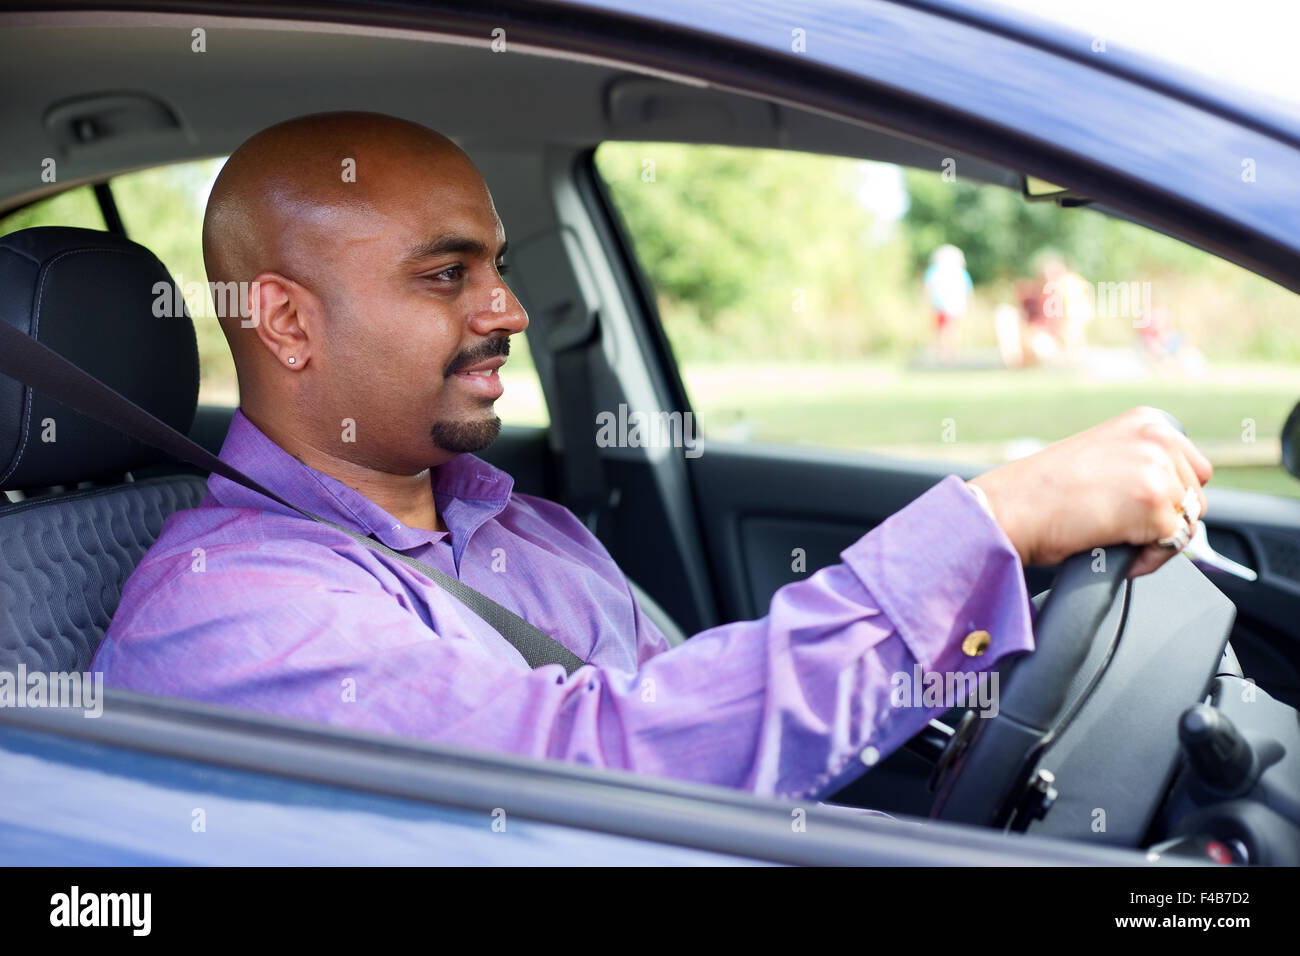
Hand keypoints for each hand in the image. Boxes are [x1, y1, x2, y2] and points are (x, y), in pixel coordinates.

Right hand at [968, 406, 1212, 577]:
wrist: (1008, 508)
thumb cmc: (1038, 492)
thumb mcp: (1099, 459)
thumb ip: (1138, 466)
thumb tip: (1171, 498)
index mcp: (1146, 422)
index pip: (1192, 468)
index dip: (1168, 497)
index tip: (1137, 510)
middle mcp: (1157, 438)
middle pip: (1195, 497)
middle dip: (1165, 520)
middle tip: (1121, 528)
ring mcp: (1158, 470)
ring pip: (1186, 523)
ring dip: (1154, 541)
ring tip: (1113, 538)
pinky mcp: (1154, 506)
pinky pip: (1171, 547)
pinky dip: (1145, 559)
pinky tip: (1110, 548)